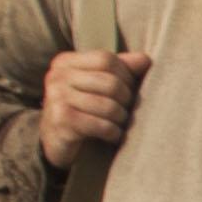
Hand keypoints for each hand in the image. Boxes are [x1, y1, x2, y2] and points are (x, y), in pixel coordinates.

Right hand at [39, 50, 150, 164]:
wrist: (55, 141)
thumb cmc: (82, 109)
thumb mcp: (99, 84)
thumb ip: (121, 68)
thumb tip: (145, 59)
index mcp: (65, 62)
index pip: (106, 59)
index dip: (126, 75)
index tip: (130, 89)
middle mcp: (57, 76)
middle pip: (110, 83)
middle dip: (126, 99)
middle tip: (127, 110)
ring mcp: (56, 98)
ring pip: (108, 106)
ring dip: (121, 118)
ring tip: (120, 123)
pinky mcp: (60, 121)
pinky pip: (101, 125)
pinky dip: (113, 132)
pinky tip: (113, 135)